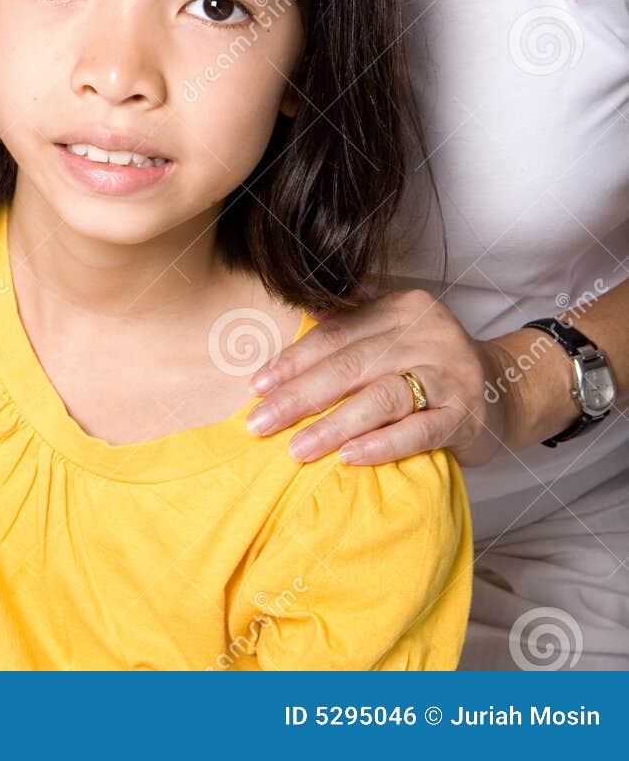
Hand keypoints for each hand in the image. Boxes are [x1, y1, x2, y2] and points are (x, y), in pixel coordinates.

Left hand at [246, 288, 520, 467]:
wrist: (507, 388)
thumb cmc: (433, 362)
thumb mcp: (397, 330)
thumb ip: (354, 321)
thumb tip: (299, 316)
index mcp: (402, 306)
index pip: (337, 332)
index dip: (294, 359)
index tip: (257, 386)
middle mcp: (426, 333)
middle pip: (351, 364)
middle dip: (299, 395)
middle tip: (260, 422)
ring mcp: (449, 374)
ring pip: (381, 397)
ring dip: (333, 425)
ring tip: (296, 449)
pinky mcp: (466, 415)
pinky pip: (418, 431)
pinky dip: (381, 444)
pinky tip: (349, 458)